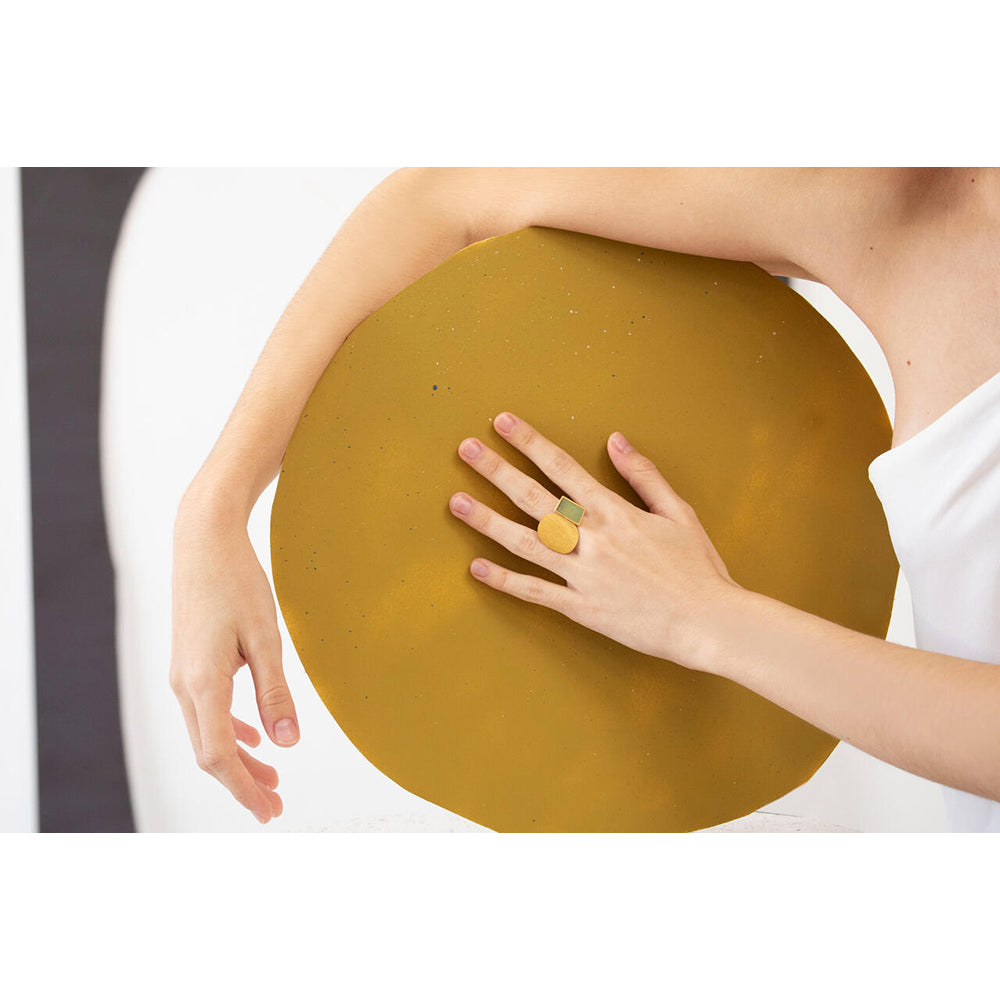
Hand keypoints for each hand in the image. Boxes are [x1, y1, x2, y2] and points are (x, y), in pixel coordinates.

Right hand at [170, 495, 299, 823]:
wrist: (204, 540)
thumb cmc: (236, 582)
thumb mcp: (265, 638)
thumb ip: (276, 693)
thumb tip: (288, 744)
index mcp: (201, 683)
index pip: (219, 756)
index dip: (244, 788)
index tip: (270, 810)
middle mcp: (183, 685)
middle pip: (210, 752)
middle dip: (243, 782)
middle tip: (276, 804)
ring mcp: (182, 674)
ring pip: (208, 733)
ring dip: (239, 759)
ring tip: (272, 778)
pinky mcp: (189, 663)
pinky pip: (207, 711)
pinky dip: (231, 731)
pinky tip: (255, 737)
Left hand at [448, 411, 739, 667]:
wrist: (708, 622)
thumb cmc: (697, 568)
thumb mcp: (678, 511)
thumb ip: (643, 475)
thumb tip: (615, 440)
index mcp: (614, 512)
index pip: (562, 467)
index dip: (529, 442)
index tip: (502, 423)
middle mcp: (593, 539)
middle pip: (534, 497)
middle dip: (496, 470)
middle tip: (466, 449)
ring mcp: (583, 574)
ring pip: (525, 542)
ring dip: (487, 521)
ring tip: (456, 503)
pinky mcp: (581, 608)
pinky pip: (535, 592)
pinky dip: (505, 581)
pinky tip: (476, 568)